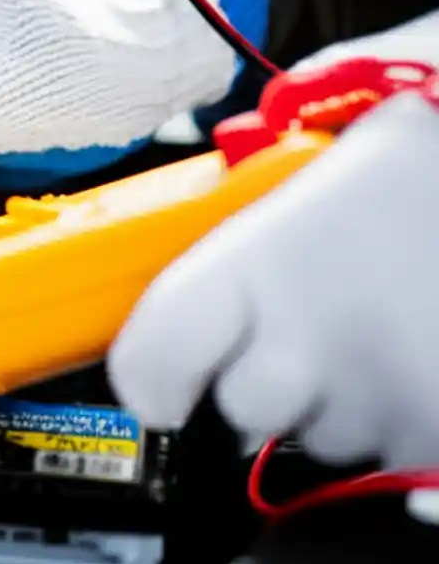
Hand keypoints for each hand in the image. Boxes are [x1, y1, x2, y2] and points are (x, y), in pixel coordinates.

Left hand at [108, 89, 438, 468]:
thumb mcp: (359, 115)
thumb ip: (278, 145)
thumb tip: (243, 145)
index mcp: (269, 261)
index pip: (152, 362)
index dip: (154, 371)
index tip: (165, 372)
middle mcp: (320, 342)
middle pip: (243, 406)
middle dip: (271, 371)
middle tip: (322, 310)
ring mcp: (394, 399)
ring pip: (325, 432)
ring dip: (345, 389)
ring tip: (400, 310)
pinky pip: (401, 449)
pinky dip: (411, 411)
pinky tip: (432, 344)